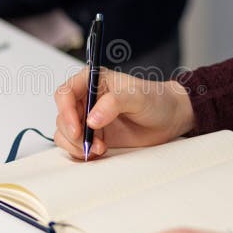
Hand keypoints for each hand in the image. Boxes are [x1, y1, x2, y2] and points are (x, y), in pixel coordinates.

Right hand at [53, 68, 193, 158]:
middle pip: (63, 116)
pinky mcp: (94, 135)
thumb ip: (114, 103)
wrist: (170, 119)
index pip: (65, 93)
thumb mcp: (137, 96)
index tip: (77, 128)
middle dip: (73, 133)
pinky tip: (100, 152)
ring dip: (77, 144)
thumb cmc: (156, 100)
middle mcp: (87, 99)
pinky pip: (75, 145)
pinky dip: (82, 152)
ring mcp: (89, 118)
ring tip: (100, 148)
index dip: (66, 111)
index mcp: (93, 81)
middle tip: (89, 143)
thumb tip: (92, 119)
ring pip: (65, 133)